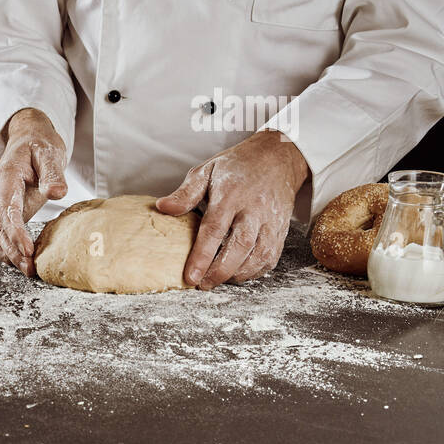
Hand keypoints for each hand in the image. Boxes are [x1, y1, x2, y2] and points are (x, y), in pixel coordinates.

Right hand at [0, 108, 67, 273]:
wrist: (27, 141)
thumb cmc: (38, 146)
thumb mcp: (48, 153)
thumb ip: (52, 173)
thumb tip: (57, 192)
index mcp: (5, 179)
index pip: (8, 210)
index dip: (16, 233)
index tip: (27, 249)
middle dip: (13, 250)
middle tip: (30, 268)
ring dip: (8, 254)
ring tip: (27, 270)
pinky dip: (3, 249)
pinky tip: (17, 261)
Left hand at [155, 130, 310, 289]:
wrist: (277, 158)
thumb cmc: (237, 167)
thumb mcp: (206, 171)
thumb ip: (185, 193)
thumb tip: (162, 207)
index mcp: (231, 194)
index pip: (215, 229)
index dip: (202, 255)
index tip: (190, 276)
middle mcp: (254, 209)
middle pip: (240, 246)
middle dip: (220, 270)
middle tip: (202, 285)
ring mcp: (271, 221)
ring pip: (259, 255)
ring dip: (238, 273)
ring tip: (217, 280)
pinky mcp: (281, 230)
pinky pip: (271, 257)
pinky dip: (255, 271)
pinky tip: (238, 274)